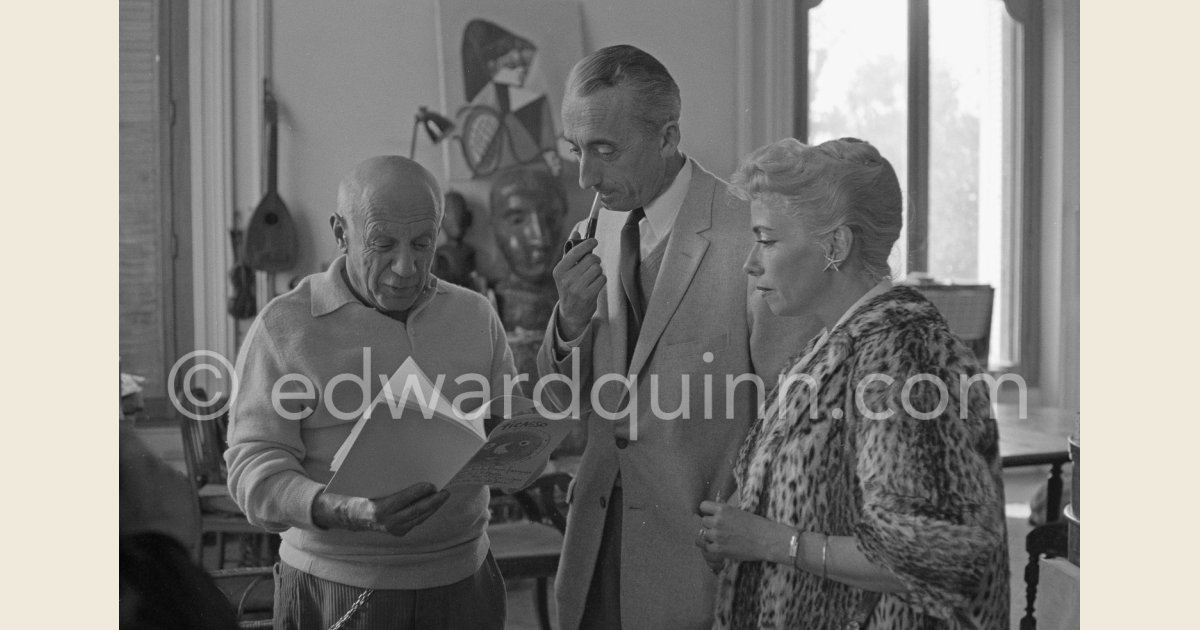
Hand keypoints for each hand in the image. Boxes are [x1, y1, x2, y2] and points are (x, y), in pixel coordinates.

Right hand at [312, 482, 449, 537]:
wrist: (356, 517)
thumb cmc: (366, 496)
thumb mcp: (375, 486)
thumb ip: (391, 483)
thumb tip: (411, 469)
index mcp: (381, 509)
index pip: (404, 499)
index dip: (419, 492)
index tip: (431, 484)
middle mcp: (389, 522)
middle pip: (417, 511)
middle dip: (434, 501)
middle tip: (445, 492)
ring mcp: (395, 530)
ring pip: (420, 518)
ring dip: (433, 507)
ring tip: (443, 496)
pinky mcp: (400, 533)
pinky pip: (417, 521)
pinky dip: (426, 512)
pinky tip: (433, 503)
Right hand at [552, 238, 604, 339]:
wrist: (571, 313)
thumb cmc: (569, 286)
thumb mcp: (565, 270)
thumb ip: (570, 252)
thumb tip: (576, 232)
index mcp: (559, 270)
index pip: (576, 251)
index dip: (588, 244)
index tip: (594, 241)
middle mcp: (566, 279)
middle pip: (591, 259)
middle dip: (595, 260)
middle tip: (593, 265)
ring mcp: (576, 288)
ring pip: (598, 269)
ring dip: (598, 271)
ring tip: (592, 277)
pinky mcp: (588, 296)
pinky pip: (602, 279)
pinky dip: (601, 280)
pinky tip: (595, 284)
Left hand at [696, 500, 793, 565]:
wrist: (767, 540)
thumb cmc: (757, 525)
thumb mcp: (739, 512)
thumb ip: (725, 511)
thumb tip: (715, 510)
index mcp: (723, 509)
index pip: (703, 506)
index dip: (708, 511)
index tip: (712, 515)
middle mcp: (717, 520)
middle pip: (704, 521)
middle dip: (711, 525)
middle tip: (722, 530)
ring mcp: (717, 535)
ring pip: (704, 534)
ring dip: (712, 537)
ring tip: (723, 539)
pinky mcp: (719, 548)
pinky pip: (708, 547)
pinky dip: (713, 548)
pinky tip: (722, 547)